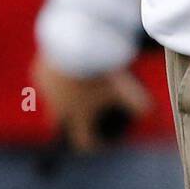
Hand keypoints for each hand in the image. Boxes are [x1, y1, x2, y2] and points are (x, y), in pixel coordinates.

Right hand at [32, 55, 151, 152]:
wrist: (74, 44)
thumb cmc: (100, 71)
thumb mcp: (124, 86)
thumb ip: (138, 102)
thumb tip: (152, 112)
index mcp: (78, 117)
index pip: (84, 141)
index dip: (94, 144)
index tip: (100, 143)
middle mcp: (58, 108)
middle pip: (59, 124)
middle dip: (69, 123)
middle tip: (81, 116)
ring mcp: (46, 90)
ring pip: (50, 99)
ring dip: (60, 96)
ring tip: (75, 86)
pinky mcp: (38, 72)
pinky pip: (44, 78)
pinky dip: (53, 74)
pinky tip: (62, 66)